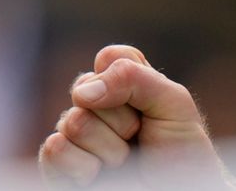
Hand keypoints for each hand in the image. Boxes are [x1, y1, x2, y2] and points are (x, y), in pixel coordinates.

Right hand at [39, 44, 233, 187]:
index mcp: (124, 85)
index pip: (109, 58)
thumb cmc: (180, 154)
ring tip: (124, 162)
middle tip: (139, 139)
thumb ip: (134, 77)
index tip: (151, 108)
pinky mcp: (59, 167)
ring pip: (73, 121)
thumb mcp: (173, 103)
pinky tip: (98, 176)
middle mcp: (95, 107)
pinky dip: (83, 166)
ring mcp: (75, 137)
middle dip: (122, 120)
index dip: (130, 83)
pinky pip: (55, 149)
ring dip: (108, 148)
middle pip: (86, 89)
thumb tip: (82, 93)